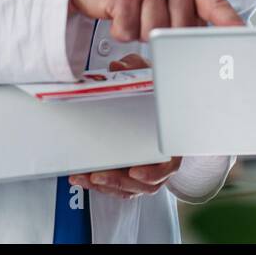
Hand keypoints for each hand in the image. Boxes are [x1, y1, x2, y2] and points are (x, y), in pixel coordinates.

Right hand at [69, 0, 242, 41]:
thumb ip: (187, 11)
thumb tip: (206, 41)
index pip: (216, 4)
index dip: (231, 23)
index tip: (244, 37)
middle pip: (181, 30)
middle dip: (164, 34)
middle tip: (149, 17)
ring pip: (154, 35)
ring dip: (139, 32)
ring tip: (133, 13)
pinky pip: (129, 32)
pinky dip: (121, 31)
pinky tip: (118, 13)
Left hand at [70, 54, 182, 198]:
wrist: (154, 101)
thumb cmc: (156, 95)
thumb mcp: (150, 77)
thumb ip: (137, 70)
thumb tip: (120, 67)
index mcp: (171, 141)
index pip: (169, 163)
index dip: (154, 172)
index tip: (136, 171)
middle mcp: (161, 160)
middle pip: (146, 183)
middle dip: (119, 181)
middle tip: (100, 174)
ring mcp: (146, 169)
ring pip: (129, 188)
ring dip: (106, 185)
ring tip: (86, 177)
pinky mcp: (129, 172)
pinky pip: (117, 186)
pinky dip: (100, 184)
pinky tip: (84, 177)